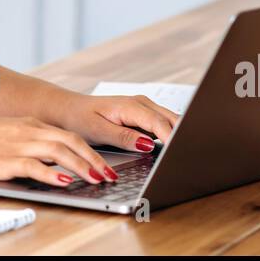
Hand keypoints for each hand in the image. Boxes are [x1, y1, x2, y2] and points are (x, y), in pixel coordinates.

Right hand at [0, 116, 122, 187]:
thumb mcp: (5, 133)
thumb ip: (28, 141)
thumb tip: (51, 159)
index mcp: (28, 122)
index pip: (67, 134)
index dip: (90, 149)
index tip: (104, 164)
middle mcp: (26, 129)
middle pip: (70, 141)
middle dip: (94, 159)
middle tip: (109, 175)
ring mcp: (15, 144)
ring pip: (58, 152)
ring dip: (82, 166)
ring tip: (97, 179)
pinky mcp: (4, 160)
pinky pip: (35, 166)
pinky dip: (53, 174)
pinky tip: (65, 182)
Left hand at [49, 93, 180, 152]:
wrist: (69, 109)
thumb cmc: (80, 118)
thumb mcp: (98, 130)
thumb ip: (124, 137)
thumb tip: (148, 145)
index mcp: (131, 106)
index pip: (160, 124)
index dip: (173, 139)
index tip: (181, 154)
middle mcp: (142, 104)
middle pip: (172, 121)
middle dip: (183, 137)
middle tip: (190, 157)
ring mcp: (145, 108)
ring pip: (171, 122)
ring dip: (178, 136)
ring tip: (186, 154)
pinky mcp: (144, 116)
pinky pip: (163, 125)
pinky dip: (170, 136)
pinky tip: (173, 149)